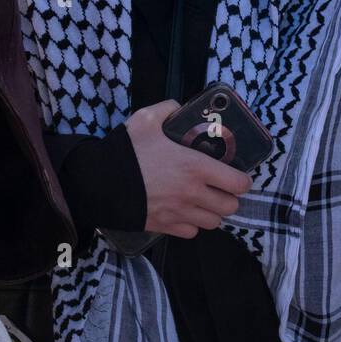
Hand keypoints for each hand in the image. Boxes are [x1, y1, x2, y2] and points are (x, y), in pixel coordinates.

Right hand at [126, 100, 252, 238]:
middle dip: (229, 197)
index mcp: (195, 167)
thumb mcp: (147, 119)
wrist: (98, 183)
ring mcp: (179, 213)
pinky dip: (192, 224)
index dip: (242, 179)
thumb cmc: (127, 150)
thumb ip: (169, 109)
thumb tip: (179, 108)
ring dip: (212, 212)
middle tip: (220, 186)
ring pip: (213, 223)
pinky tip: (185, 211)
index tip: (236, 174)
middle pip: (230, 207)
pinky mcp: (164, 227)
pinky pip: (191, 233)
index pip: (238, 183)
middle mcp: (192, 194)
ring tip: (204, 199)